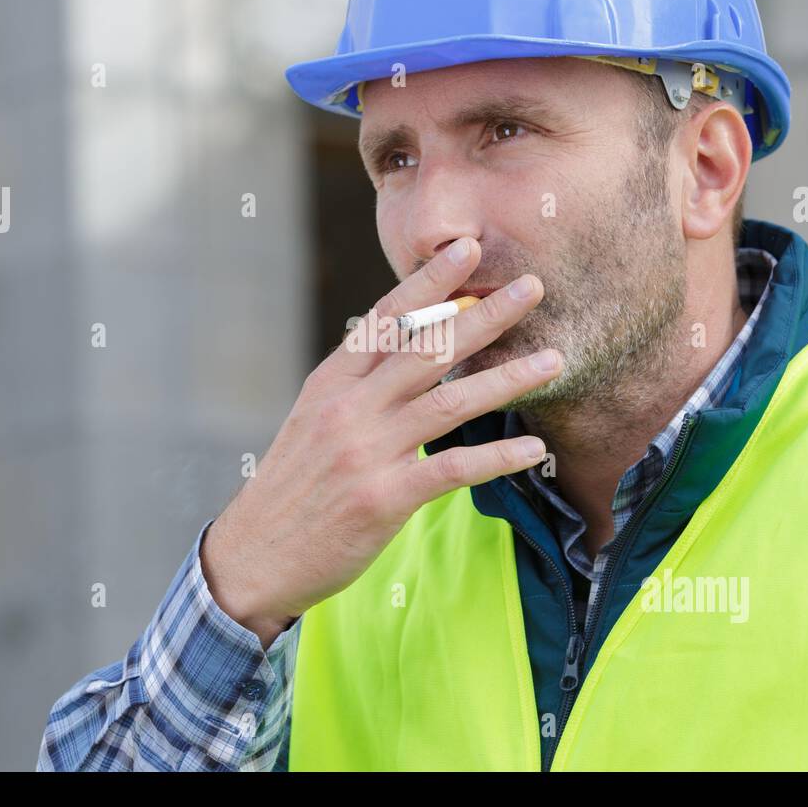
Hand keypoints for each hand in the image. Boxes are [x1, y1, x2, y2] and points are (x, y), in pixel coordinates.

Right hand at [201, 237, 561, 647]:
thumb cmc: (293, 488)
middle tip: (533, 287)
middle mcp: (349, 409)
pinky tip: (535, 450)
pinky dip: (497, 457)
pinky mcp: (383, 499)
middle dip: (485, 315)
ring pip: (449, 402)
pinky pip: (451, 470)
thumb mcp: (314, 421)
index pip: (386, 319)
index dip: (430, 281)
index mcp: (331, 383)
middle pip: (427, 349)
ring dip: (507, 379)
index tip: (468, 249)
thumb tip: (409, 349)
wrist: (254, 557)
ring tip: (553, 360)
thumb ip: (359, 386)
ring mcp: (366, 452)